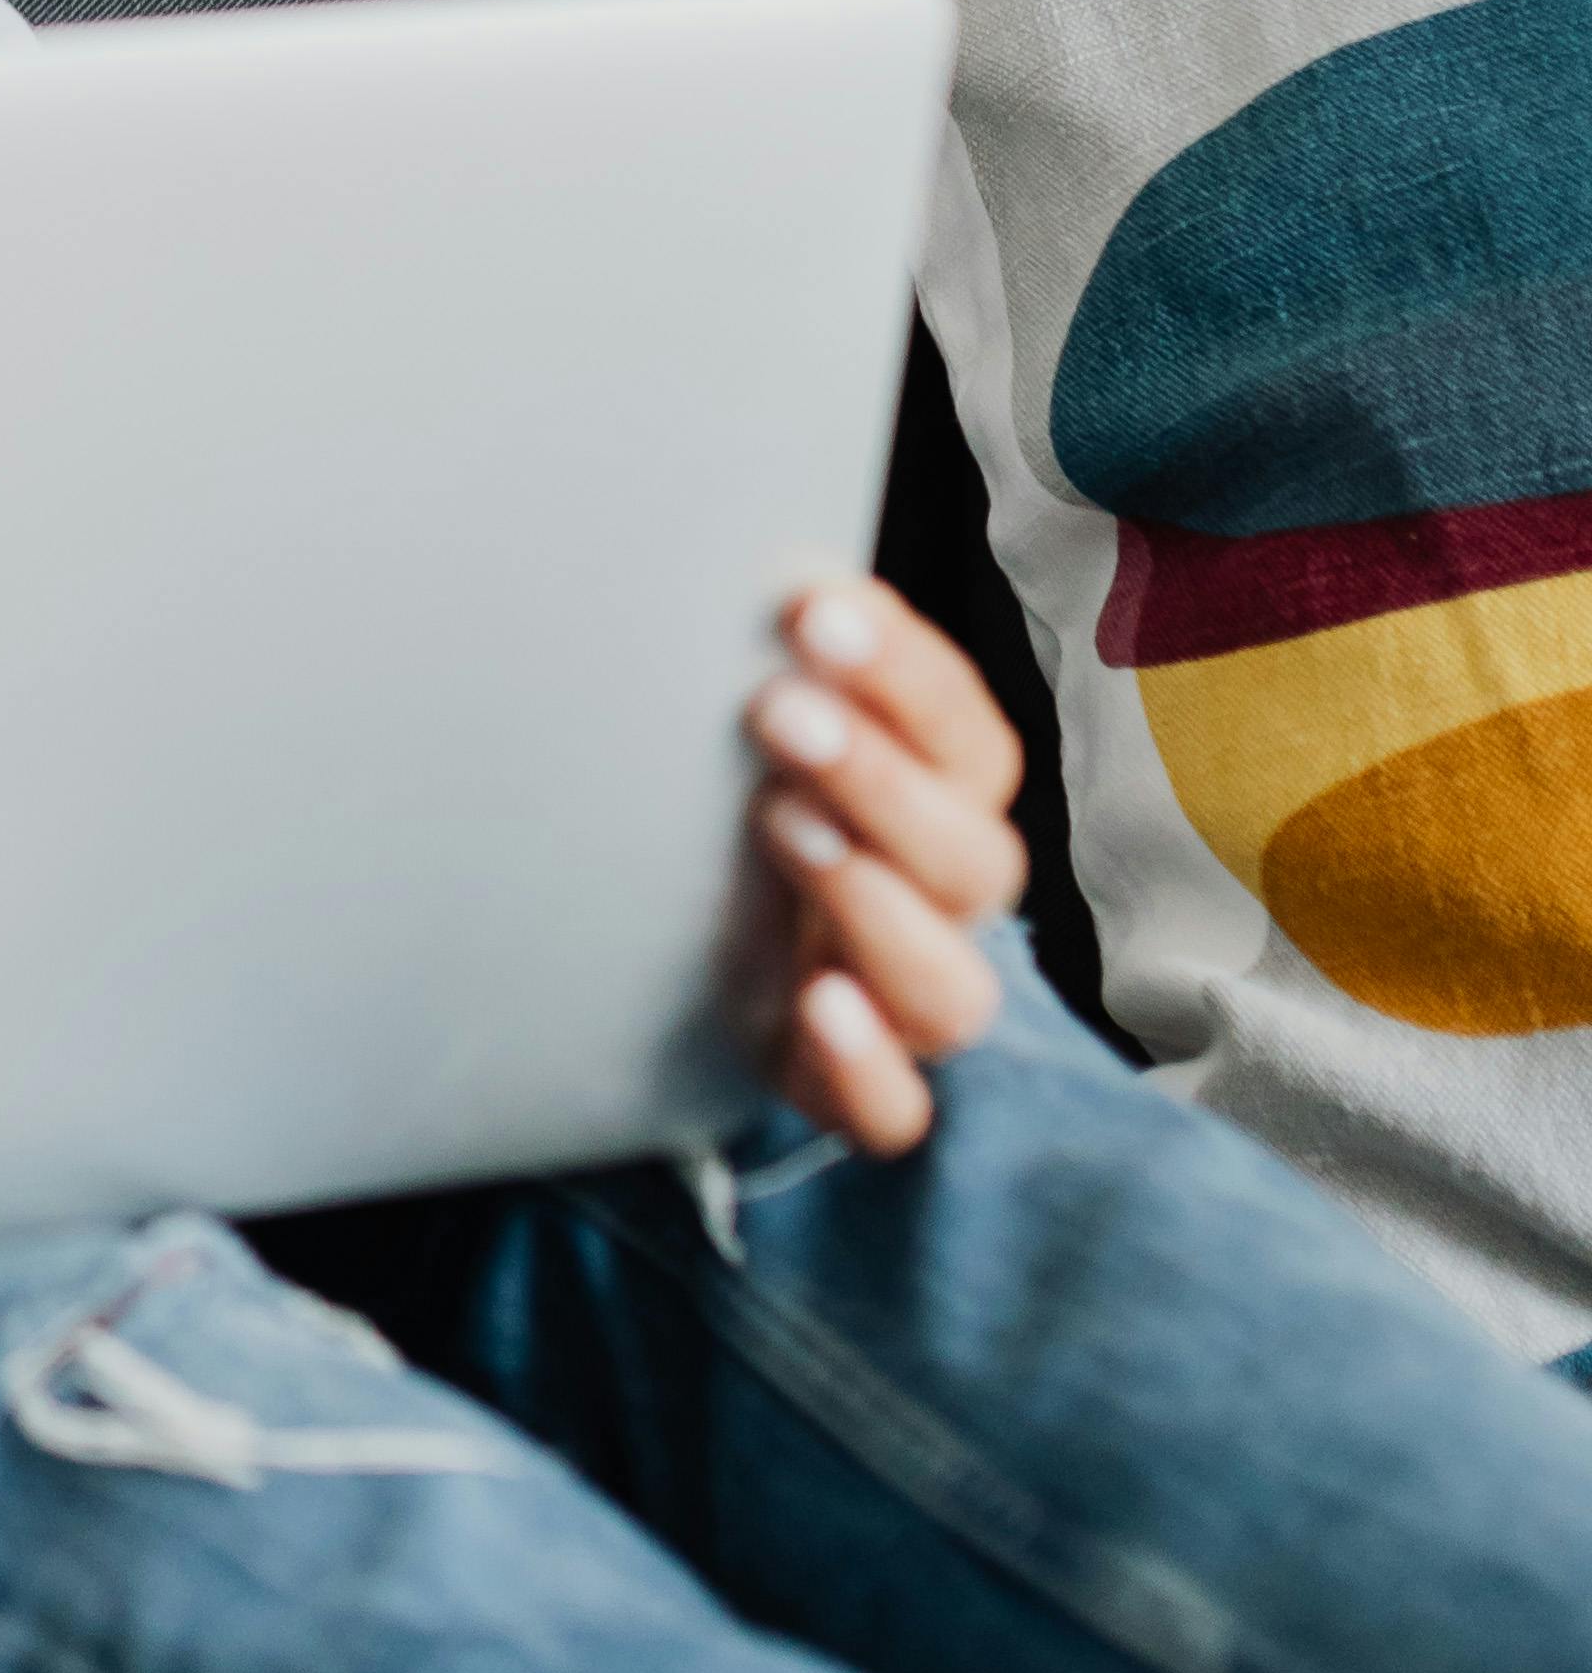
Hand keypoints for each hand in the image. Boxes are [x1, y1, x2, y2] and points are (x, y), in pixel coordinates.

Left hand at [728, 578, 1028, 1155]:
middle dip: (878, 776)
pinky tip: (819, 1001)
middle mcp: (950, 905)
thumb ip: (787, 665)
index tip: (814, 608)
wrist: (704, 967)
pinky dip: (865, 1064)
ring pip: (951, 987)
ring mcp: (908, 1006)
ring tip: (785, 826)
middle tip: (781, 709)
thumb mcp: (772, 734)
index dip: (902, 671)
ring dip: (874, 903)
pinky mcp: (855, 1090)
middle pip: (968, 854)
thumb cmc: (755, 809)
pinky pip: (898, 1110)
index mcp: (948, 798)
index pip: (962, 730)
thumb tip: (770, 561)